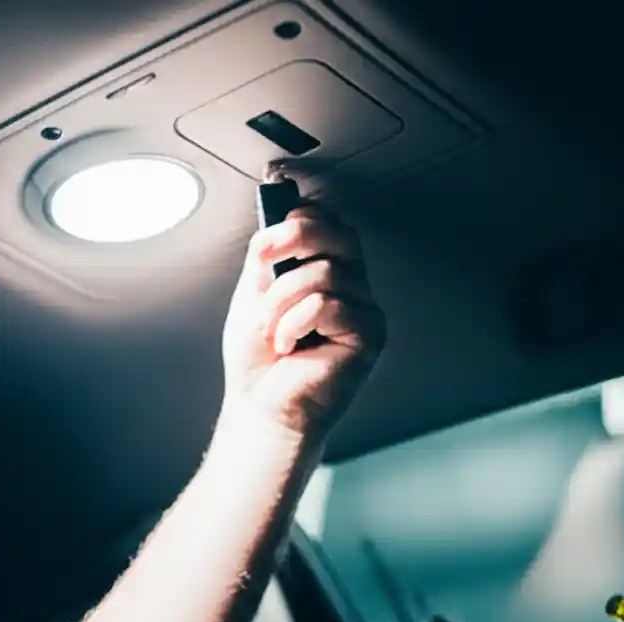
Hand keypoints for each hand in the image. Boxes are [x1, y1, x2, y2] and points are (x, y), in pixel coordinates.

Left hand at [221, 205, 385, 438]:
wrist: (260, 405)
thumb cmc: (259, 359)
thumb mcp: (254, 292)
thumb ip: (268, 253)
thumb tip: (274, 213)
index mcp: (329, 271)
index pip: (329, 222)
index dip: (298, 219)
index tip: (266, 240)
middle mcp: (353, 286)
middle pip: (340, 234)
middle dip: (295, 239)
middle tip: (265, 264)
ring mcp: (364, 310)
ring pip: (324, 273)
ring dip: (281, 302)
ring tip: (273, 331)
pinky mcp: (369, 335)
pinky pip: (327, 305)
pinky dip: (293, 324)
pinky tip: (289, 347)